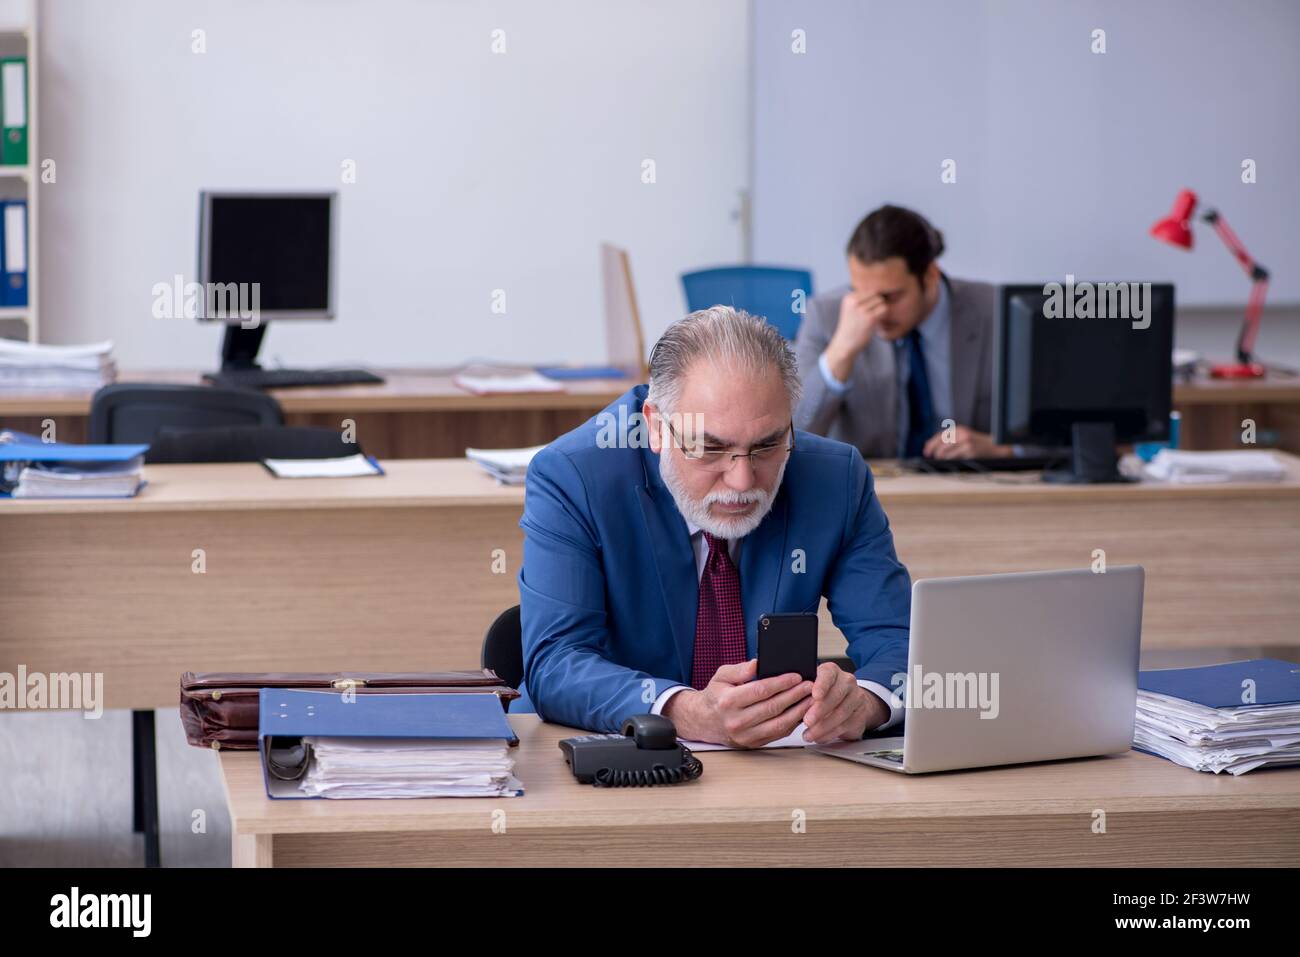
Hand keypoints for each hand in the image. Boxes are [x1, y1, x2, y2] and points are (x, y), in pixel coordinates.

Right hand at [662, 659, 812, 747]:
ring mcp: (745, 735)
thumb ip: (739, 669)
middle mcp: (736, 721)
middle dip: (795, 695)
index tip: (796, 676)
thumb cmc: (717, 696)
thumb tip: (758, 664)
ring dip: (798, 711)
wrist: (705, 721)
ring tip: (811, 699)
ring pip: (778, 724)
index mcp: (728, 701)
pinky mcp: (753, 743)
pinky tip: (801, 713)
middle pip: (773, 707)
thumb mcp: (721, 676)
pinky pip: (778, 734)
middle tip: (810, 686)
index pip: (760, 691)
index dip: (781, 683)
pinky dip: (793, 723)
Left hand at [802, 663, 887, 743]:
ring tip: (809, 734)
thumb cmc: (825, 693)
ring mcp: (856, 698)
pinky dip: (830, 734)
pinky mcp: (859, 715)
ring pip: (841, 713)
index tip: (815, 695)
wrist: (851, 702)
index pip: (828, 673)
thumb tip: (787, 695)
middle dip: (820, 710)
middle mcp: (846, 682)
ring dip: (823, 726)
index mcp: (832, 671)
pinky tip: (819, 737)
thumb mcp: (813, 686)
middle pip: (836, 695)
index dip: (821, 684)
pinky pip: (845, 726)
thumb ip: (803, 690)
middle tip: (807, 721)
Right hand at [823, 291, 887, 381]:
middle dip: (877, 303)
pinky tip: (876, 322)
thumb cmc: (850, 327)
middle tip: (872, 314)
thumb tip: (880, 290)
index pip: (868, 290)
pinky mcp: (870, 318)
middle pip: (876, 294)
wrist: (845, 344)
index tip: (868, 309)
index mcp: (848, 298)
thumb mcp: (850, 309)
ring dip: (880, 309)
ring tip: (873, 318)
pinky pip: (884, 309)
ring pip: (881, 301)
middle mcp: (854, 302)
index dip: (872, 299)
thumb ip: (861, 299)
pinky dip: (883, 315)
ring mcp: (862, 310)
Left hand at [922, 424, 1012, 459]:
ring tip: (944, 460)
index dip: (931, 444)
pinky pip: (954, 459)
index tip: (926, 451)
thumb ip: (950, 439)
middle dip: (935, 453)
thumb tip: (930, 446)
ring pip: (945, 453)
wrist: (996, 447)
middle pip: (940, 445)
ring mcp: (966, 443)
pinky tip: (954, 461)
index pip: (940, 436)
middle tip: (933, 458)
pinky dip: (951, 461)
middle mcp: (962, 434)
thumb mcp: (964, 436)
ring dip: (942, 459)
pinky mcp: (970, 452)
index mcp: (959, 429)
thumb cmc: (978, 443)